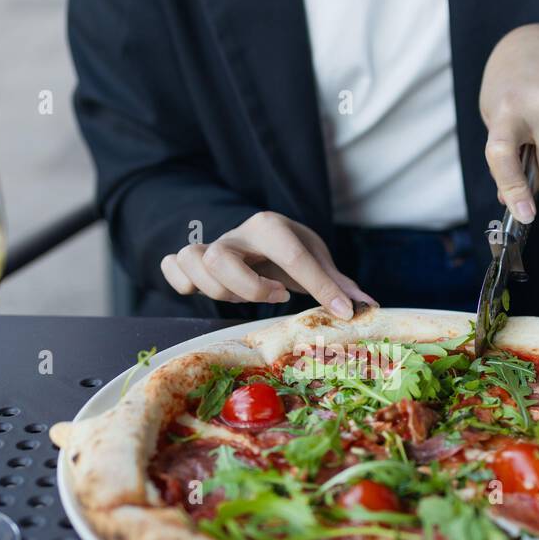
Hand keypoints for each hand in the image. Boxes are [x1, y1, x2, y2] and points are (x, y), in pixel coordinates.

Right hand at [160, 211, 374, 318]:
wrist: (255, 236)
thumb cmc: (286, 250)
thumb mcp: (315, 256)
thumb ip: (337, 282)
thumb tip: (367, 306)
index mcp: (270, 226)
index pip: (293, 256)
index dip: (321, 289)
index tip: (343, 313)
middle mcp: (235, 236)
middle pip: (220, 258)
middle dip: (248, 287)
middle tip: (277, 295)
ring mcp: (209, 248)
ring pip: (193, 264)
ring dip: (220, 290)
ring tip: (245, 296)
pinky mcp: (192, 264)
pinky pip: (171, 268)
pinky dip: (182, 283)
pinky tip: (204, 290)